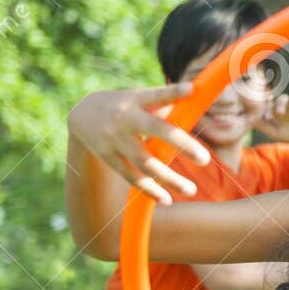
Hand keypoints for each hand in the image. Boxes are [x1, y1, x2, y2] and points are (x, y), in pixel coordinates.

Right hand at [70, 84, 209, 202]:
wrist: (83, 114)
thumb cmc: (128, 105)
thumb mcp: (142, 97)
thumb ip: (168, 101)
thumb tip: (201, 98)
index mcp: (137, 99)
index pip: (157, 95)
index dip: (174, 92)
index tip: (191, 89)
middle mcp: (125, 117)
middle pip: (155, 130)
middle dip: (181, 144)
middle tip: (205, 159)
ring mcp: (114, 138)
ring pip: (144, 162)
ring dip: (169, 178)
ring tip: (191, 190)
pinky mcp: (108, 156)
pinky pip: (130, 176)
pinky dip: (149, 189)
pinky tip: (167, 200)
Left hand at [257, 92, 288, 143]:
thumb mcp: (276, 133)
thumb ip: (264, 127)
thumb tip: (250, 121)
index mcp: (277, 108)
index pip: (271, 106)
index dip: (268, 110)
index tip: (267, 118)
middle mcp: (288, 104)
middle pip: (283, 98)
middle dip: (280, 104)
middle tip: (280, 112)